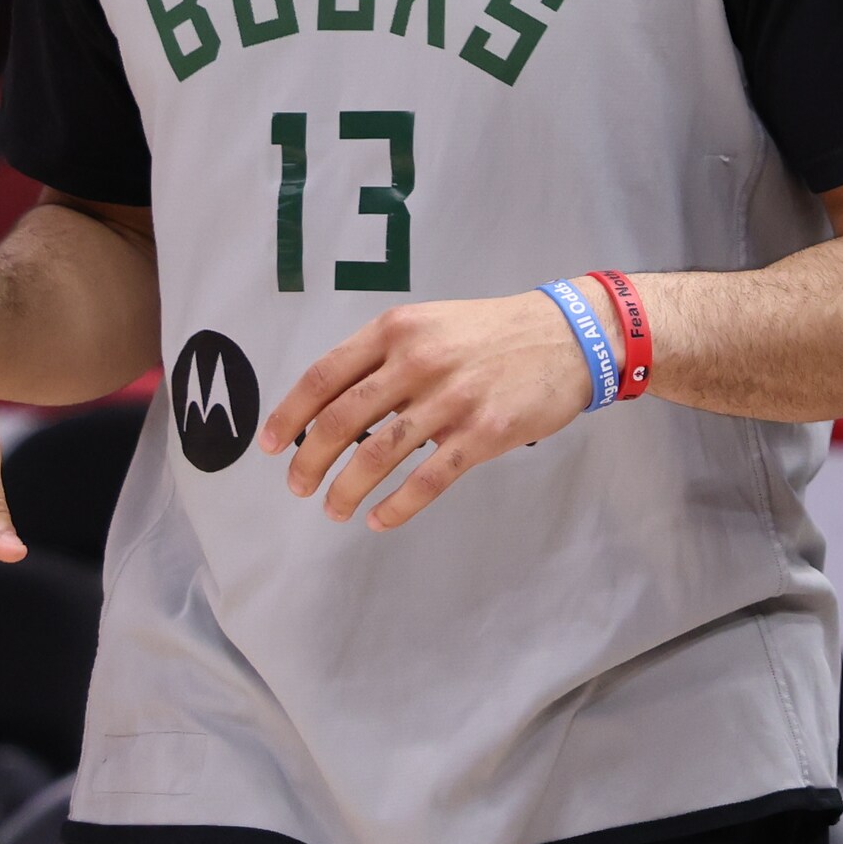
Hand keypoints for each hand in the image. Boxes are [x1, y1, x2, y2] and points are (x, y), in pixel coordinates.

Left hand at [263, 291, 596, 528]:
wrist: (573, 336)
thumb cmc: (496, 333)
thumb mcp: (432, 325)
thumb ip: (385, 357)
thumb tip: (334, 409)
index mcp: (398, 331)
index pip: (323, 377)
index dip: (287, 416)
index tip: (269, 446)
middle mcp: (419, 362)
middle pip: (340, 421)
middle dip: (308, 462)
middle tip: (298, 487)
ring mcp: (454, 398)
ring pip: (377, 455)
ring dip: (345, 490)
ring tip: (334, 510)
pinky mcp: (486, 432)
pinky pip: (429, 479)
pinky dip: (396, 506)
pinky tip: (380, 518)